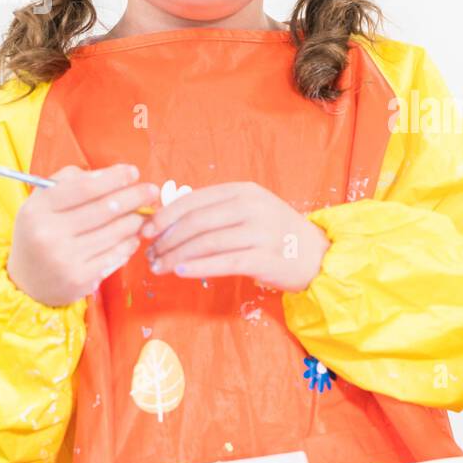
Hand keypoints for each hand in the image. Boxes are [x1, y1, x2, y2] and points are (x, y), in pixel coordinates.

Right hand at [7, 163, 161, 306]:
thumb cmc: (42, 232)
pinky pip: (117, 254)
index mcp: (37, 209)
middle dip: (135, 197)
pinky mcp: (81, 279)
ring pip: (116, 232)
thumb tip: (114, 174)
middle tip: (152, 191)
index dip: (114, 178)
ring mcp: (65, 258)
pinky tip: (132, 237)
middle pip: (105, 208)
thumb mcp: (43, 202)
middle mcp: (48, 233)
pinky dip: (130, 242)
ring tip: (142, 214)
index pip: (85, 187)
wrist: (27, 281)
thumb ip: (72, 180)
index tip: (133, 172)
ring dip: (136, 220)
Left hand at [140, 181, 331, 292]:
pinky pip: (224, 262)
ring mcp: (260, 231)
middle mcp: (251, 206)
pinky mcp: (265, 257)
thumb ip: (216, 211)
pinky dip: (198, 267)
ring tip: (159, 267)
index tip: (145, 231)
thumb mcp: (249, 211)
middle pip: (196, 222)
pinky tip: (181, 272)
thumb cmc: (275, 234)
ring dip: (176, 256)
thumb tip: (168, 220)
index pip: (193, 200)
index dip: (164, 216)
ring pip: (206, 243)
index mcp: (243, 190)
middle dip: (166, 239)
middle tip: (149, 254)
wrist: (316, 255)